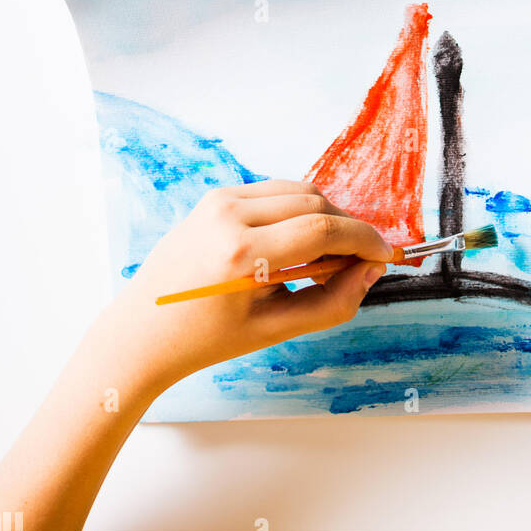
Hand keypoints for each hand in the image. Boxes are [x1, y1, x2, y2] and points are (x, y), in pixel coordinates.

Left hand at [110, 180, 391, 392]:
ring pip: (298, 191)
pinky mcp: (216, 195)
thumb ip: (333, 302)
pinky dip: (298, 210)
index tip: (386, 253)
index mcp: (242, 255)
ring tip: (329, 255)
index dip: (364, 239)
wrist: (144, 330)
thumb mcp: (275, 329)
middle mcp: (229, 216)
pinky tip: (298, 243)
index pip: (323, 229)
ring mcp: (219, 200)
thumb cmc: (206, 339)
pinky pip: (274, 192)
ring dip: (326, 215)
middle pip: (316, 203)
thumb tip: (372, 270)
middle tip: (360, 260)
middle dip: (348, 227)